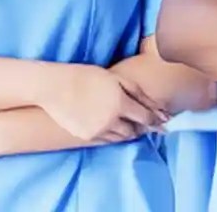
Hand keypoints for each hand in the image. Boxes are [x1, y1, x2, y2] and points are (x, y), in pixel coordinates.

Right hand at [36, 65, 169, 142]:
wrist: (53, 86)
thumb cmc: (84, 76)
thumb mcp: (114, 78)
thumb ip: (138, 92)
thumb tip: (158, 109)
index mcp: (120, 102)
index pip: (145, 118)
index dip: (155, 120)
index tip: (162, 123)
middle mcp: (111, 120)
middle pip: (134, 131)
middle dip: (137, 125)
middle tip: (135, 117)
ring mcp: (98, 131)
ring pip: (121, 137)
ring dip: (124, 130)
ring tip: (117, 117)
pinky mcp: (86, 137)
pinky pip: (106, 140)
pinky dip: (110, 133)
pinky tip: (104, 122)